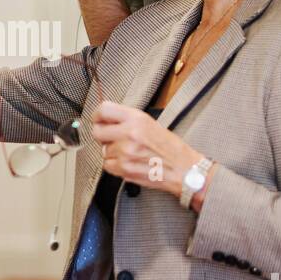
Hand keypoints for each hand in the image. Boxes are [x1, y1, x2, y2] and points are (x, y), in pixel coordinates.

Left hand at [91, 99, 206, 197]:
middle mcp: (129, 133)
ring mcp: (125, 152)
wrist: (183, 169)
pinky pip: (107, 165)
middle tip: (113, 138)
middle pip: (97, 132)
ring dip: (112, 152)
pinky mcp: (124, 169)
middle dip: (103, 136)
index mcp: (136, 118)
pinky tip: (129, 162)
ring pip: (103, 151)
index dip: (97, 115)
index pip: (103, 110)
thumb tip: (105, 120)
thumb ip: (127, 120)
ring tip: (130, 153)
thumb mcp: (150, 123)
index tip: (99, 119)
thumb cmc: (170, 147)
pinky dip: (115, 165)